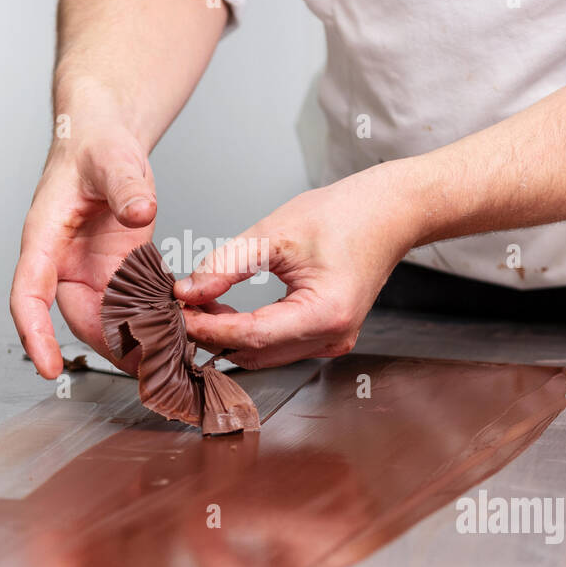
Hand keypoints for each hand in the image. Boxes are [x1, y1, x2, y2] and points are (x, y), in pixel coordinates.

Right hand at [10, 114, 156, 378]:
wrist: (105, 142)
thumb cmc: (94, 147)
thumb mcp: (112, 160)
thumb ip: (125, 186)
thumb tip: (139, 211)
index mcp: (44, 239)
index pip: (28, 295)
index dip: (35, 334)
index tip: (48, 368)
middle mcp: (62, 264)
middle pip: (75, 320)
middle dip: (107, 349)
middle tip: (144, 370)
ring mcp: (90, 272)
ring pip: (105, 321)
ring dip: (132, 343)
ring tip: (166, 362)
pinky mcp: (116, 274)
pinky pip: (128, 308)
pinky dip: (150, 324)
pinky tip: (177, 337)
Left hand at [176, 164, 415, 367]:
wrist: (388, 212)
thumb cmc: (345, 215)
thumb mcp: (274, 233)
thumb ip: (227, 265)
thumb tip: (188, 292)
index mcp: (324, 314)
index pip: (250, 336)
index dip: (207, 328)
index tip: (176, 313)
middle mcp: (331, 338)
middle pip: (255, 353)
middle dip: (213, 335)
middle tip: (180, 309)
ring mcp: (332, 341)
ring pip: (264, 354)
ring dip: (228, 335)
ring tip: (198, 306)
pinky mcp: (326, 335)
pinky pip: (278, 345)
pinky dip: (248, 332)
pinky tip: (225, 310)